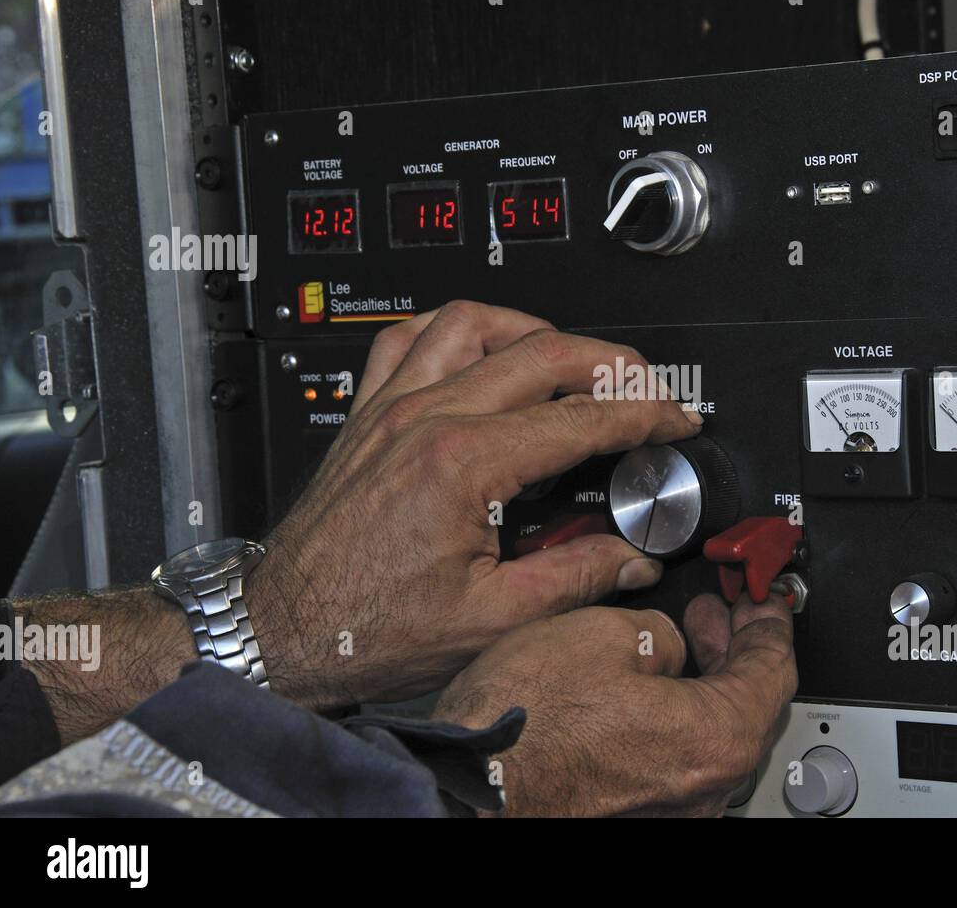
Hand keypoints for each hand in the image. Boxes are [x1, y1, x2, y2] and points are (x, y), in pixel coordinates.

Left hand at [245, 301, 701, 707]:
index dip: (644, 414)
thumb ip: (575, 578)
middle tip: (647, 387)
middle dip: (613, 363)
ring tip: (574, 357)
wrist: (282, 632)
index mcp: (463, 465)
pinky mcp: (367, 414)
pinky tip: (480, 347)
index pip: (581, 418)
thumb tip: (631, 557)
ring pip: (475, 323)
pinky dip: (454, 328)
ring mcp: (391, 408)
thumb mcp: (491, 619)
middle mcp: (425, 420)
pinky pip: (408, 336)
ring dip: (538, 330)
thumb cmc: (366, 628)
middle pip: (543, 353)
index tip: (674, 420)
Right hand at [431, 593, 796, 815]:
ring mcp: (668, 811)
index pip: (773, 669)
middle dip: (732, 649)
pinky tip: (639, 691)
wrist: (461, 784)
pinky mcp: (632, 817)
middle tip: (717, 613)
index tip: (763, 599)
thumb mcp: (601, 631)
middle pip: (747, 708)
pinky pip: (673, 761)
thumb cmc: (518, 723)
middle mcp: (701, 789)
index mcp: (712, 739)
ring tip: (673, 643)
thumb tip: (663, 642)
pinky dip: (671, 719)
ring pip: (708, 736)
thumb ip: (658, 630)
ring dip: (700, 683)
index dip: (768, 621)